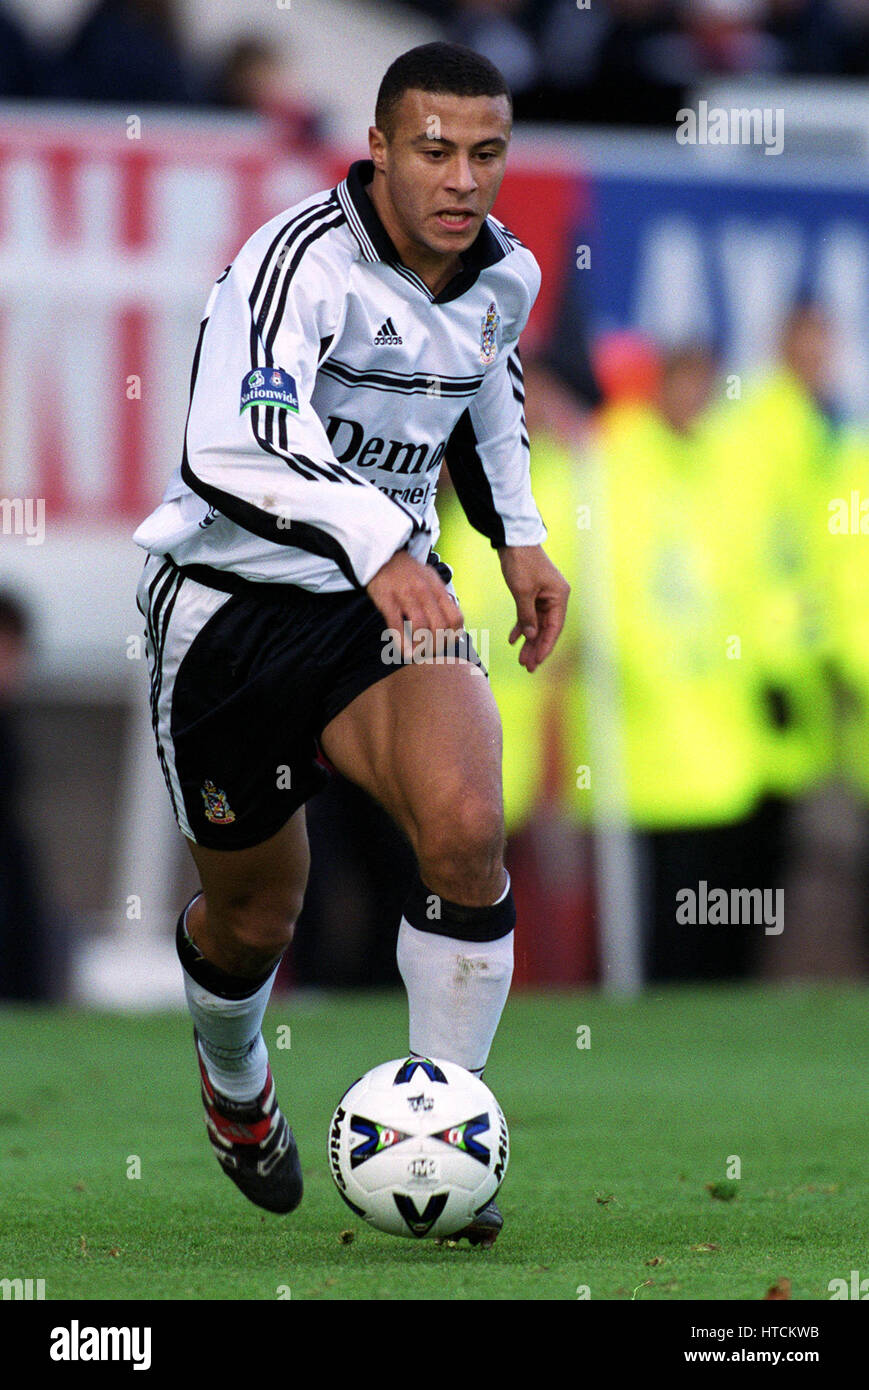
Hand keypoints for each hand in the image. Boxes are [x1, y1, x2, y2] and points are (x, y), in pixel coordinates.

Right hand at [366, 550, 462, 660]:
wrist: (384, 556)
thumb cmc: (409, 573)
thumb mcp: (431, 579)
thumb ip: (443, 599)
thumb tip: (454, 624)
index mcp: (438, 588)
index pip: (455, 618)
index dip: (454, 636)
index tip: (446, 643)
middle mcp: (424, 591)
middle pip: (440, 626)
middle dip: (437, 645)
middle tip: (430, 652)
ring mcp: (405, 596)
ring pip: (421, 628)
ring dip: (421, 646)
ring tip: (418, 652)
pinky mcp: (387, 600)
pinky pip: (397, 626)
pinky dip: (402, 643)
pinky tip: (404, 651)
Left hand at [498, 544, 569, 672]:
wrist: (513, 540)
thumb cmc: (521, 563)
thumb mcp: (522, 592)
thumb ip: (527, 616)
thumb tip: (531, 637)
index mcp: (559, 597)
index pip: (554, 628)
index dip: (545, 647)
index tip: (536, 663)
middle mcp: (555, 597)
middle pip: (546, 628)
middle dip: (536, 648)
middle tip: (527, 666)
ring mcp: (545, 595)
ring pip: (537, 624)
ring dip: (529, 641)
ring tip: (521, 658)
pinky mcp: (534, 593)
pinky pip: (529, 614)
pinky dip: (522, 626)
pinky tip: (513, 639)